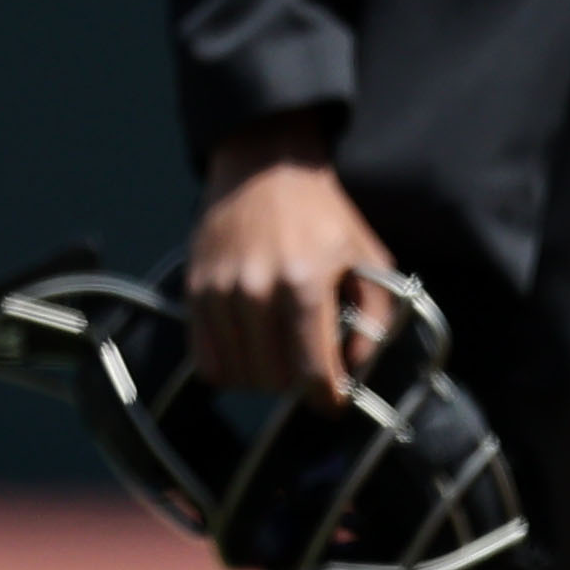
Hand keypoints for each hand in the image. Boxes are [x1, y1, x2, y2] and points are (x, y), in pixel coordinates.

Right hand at [183, 119, 396, 405]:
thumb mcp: (367, 256)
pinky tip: (249, 351)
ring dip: (263, 378)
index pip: (310, 369)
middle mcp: (256, 291)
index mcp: (304, 284)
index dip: (326, 398)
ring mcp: (220, 292)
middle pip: (273, 378)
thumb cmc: (323, 214)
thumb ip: (374, 315)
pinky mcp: (194, 291)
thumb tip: (357, 366)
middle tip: (309, 370)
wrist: (265, 167)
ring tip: (281, 357)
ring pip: (239, 373)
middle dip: (296, 386)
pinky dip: (230, 367)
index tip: (333, 402)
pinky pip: (206, 359)